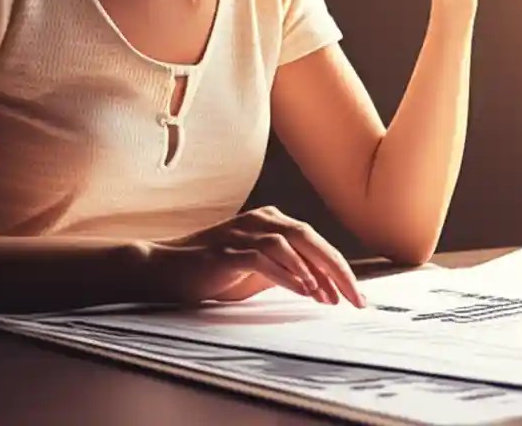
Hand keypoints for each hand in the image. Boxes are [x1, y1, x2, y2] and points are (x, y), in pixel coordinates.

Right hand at [148, 205, 365, 307]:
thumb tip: (325, 288)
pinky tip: (304, 291)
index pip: (315, 242)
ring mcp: (242, 233)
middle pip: (310, 238)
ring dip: (314, 272)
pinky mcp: (226, 251)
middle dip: (337, 270)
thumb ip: (288, 272)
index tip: (357, 296)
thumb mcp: (258, 273)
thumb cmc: (213, 273)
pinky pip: (263, 258)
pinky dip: (287, 274)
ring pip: (290, 243)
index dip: (339, 268)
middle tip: (356, 299)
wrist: (165, 271)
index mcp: (271, 222)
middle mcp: (261, 221)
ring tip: (329, 299)